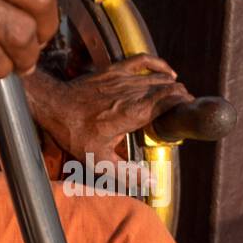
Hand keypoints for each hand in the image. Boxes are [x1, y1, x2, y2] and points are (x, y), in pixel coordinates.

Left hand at [35, 54, 193, 165]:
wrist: (53, 105)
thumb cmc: (74, 133)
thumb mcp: (97, 160)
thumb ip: (126, 173)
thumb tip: (150, 183)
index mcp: (131, 113)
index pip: (168, 101)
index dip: (183, 104)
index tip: (189, 112)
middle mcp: (130, 92)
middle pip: (166, 88)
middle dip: (181, 97)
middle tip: (185, 109)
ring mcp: (122, 78)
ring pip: (157, 76)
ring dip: (172, 86)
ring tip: (179, 97)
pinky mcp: (113, 69)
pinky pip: (141, 60)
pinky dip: (158, 63)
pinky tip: (168, 72)